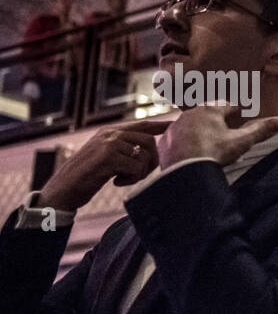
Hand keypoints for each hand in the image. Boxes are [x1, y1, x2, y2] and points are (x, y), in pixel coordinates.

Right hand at [39, 119, 170, 209]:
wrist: (64, 188)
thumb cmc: (89, 176)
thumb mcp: (107, 157)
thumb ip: (125, 150)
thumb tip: (152, 150)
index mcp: (111, 132)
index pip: (143, 125)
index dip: (162, 126)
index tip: (176, 125)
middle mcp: (110, 133)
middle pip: (150, 142)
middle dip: (153, 161)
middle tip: (141, 175)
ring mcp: (109, 143)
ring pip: (144, 156)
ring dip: (141, 173)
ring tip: (125, 179)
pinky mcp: (108, 157)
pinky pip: (136, 168)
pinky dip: (131, 180)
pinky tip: (116, 182)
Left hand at [155, 103, 277, 169]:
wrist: (185, 171)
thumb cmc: (215, 152)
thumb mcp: (241, 142)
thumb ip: (260, 131)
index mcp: (210, 111)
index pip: (226, 106)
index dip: (235, 110)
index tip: (240, 112)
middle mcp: (190, 114)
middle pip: (206, 113)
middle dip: (214, 118)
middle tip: (223, 127)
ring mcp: (175, 127)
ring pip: (188, 124)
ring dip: (196, 129)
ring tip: (205, 140)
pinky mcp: (164, 141)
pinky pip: (174, 138)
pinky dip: (181, 142)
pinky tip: (187, 150)